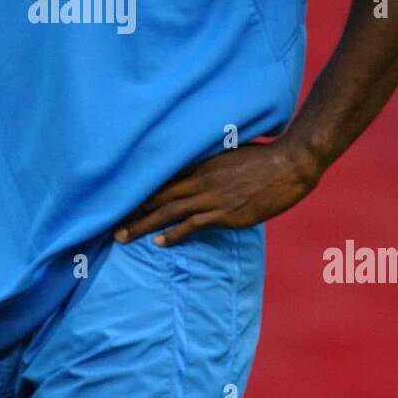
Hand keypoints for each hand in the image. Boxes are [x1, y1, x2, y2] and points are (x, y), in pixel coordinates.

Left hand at [112, 136, 322, 246]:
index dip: (138, 191)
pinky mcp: (225, 213)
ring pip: (168, 211)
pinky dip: (173, 234)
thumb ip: (211, 164)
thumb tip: (199, 171)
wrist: (289, 164)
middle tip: (108, 225)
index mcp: (200, 164)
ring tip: (121, 236)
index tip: (118, 200)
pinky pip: (192, 225)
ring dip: (142, 225)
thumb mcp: (231, 154)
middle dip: (131, 211)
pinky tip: (158, 243)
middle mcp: (200, 180)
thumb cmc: (264, 158)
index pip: (160, 178)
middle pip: (157, 196)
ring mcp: (212, 197)